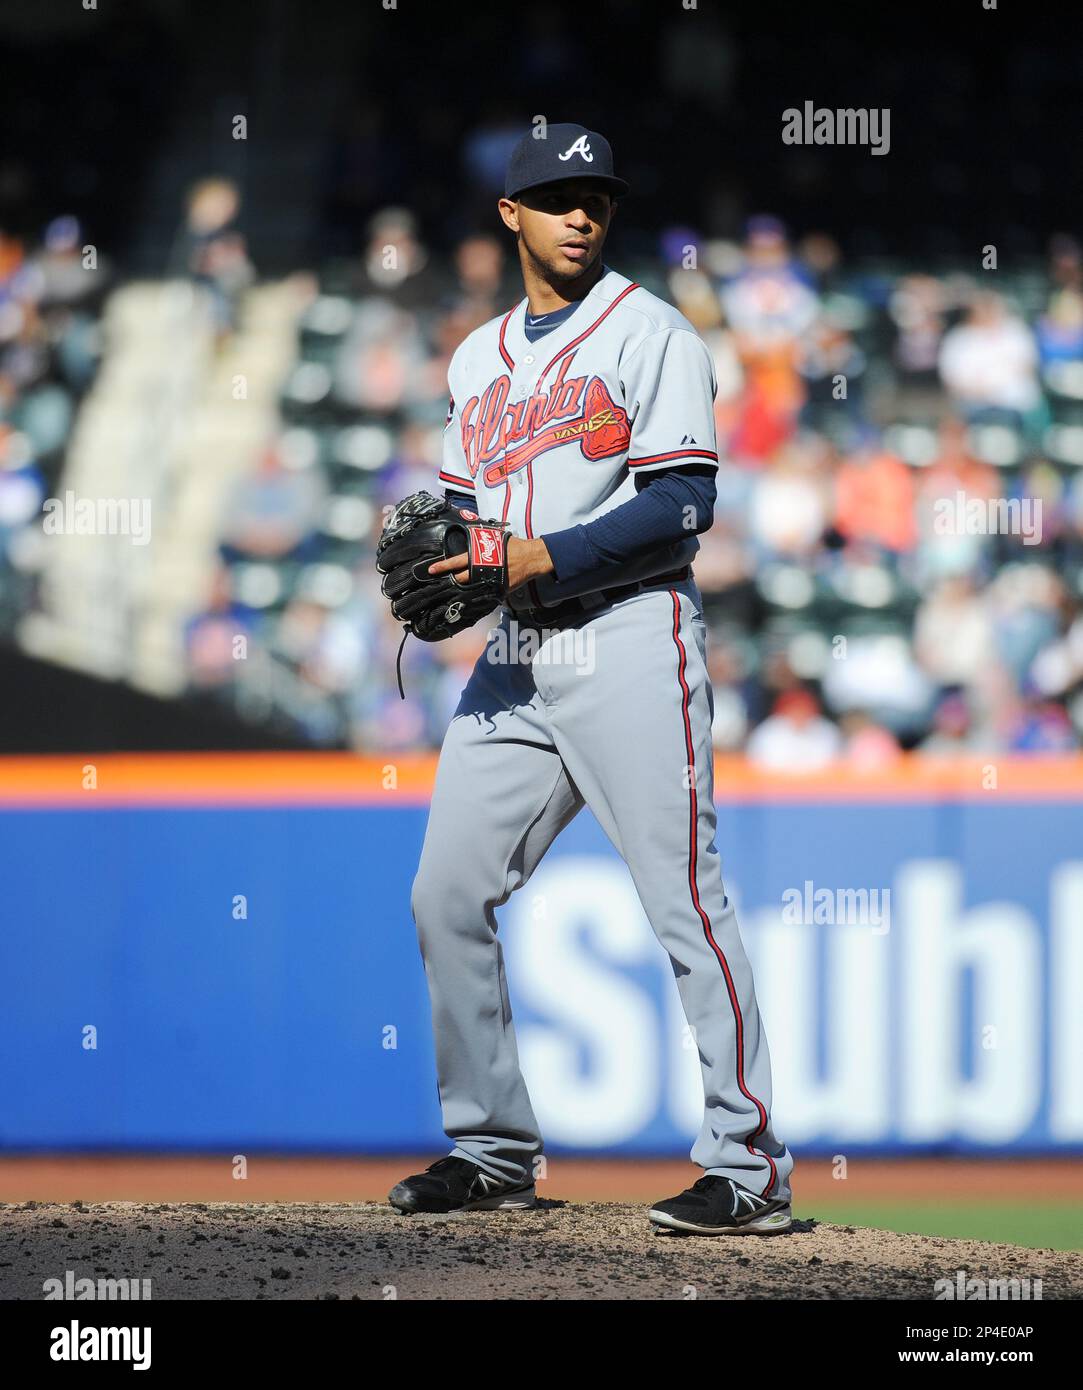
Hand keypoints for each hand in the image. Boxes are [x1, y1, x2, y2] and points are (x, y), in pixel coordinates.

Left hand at [428, 536, 553, 591]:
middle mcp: (482, 570)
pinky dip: (478, 597)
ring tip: (450, 594)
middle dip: (449, 582)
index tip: (430, 570)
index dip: (443, 566)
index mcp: (479, 557)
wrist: (530, 558)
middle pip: (460, 579)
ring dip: (461, 591)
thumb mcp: (496, 539)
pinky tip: (470, 600)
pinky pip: (485, 595)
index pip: (456, 562)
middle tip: (437, 585)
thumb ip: (483, 541)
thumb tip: (472, 536)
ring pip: (471, 589)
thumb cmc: (513, 546)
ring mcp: (490, 581)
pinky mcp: (498, 590)